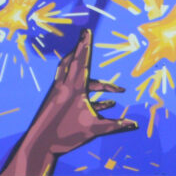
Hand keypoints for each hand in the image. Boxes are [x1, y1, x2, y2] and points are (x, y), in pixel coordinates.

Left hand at [0, 28, 135, 175]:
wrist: (40, 143)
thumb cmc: (67, 135)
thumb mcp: (95, 129)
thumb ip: (116, 125)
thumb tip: (135, 123)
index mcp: (75, 88)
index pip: (83, 62)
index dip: (86, 46)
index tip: (86, 31)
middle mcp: (64, 86)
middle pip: (72, 60)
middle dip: (80, 48)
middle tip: (84, 35)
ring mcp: (57, 92)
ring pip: (66, 70)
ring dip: (76, 62)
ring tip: (82, 56)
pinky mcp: (54, 99)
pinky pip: (66, 84)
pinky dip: (78, 83)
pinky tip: (94, 95)